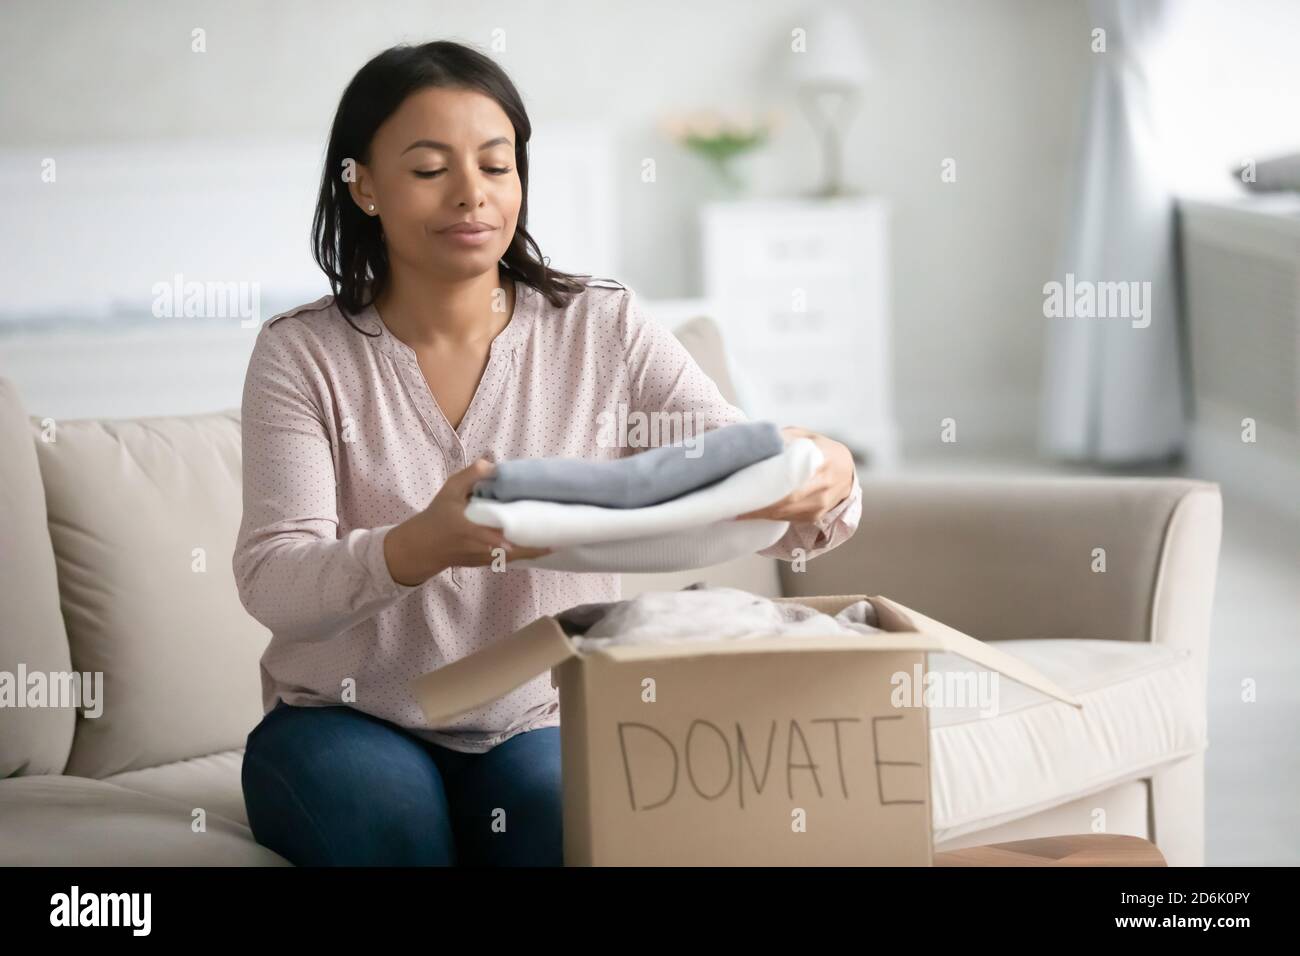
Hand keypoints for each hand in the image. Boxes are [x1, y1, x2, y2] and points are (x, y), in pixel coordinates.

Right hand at [384, 458, 553, 585]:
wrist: (421, 548)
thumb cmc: (436, 517)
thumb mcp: (448, 492)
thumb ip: (468, 477)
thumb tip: (492, 465)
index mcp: (470, 530)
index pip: (497, 536)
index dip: (517, 539)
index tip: (540, 530)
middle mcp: (480, 549)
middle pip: (513, 553)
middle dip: (536, 549)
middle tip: (560, 539)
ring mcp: (483, 559)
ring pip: (513, 559)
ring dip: (533, 553)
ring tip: (556, 543)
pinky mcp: (484, 563)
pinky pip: (508, 560)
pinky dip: (523, 555)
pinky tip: (538, 547)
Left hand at [733, 427, 855, 523]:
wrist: (848, 472)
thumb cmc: (821, 449)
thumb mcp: (807, 436)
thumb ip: (785, 438)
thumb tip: (755, 440)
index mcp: (821, 461)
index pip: (790, 474)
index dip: (766, 483)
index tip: (741, 486)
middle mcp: (821, 486)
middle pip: (784, 499)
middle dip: (755, 503)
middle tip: (728, 502)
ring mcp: (818, 505)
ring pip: (782, 512)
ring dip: (756, 513)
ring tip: (731, 509)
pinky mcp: (813, 517)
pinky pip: (785, 518)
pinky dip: (765, 516)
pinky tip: (747, 513)